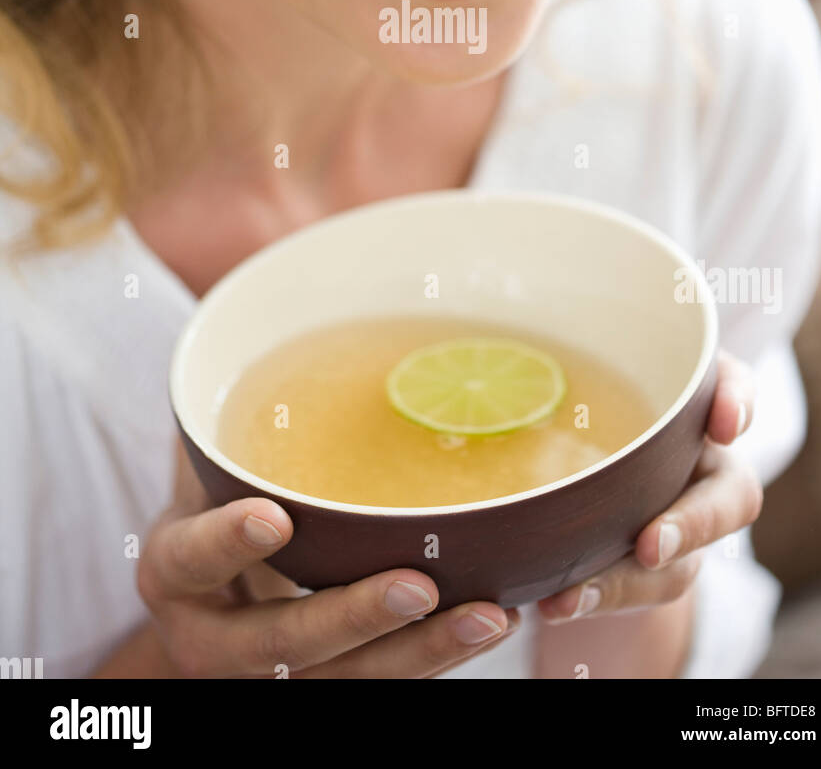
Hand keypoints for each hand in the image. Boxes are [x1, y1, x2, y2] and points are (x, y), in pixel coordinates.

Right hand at [135, 438, 519, 677]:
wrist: (214, 588)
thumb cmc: (223, 492)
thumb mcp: (211, 452)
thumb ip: (235, 404)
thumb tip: (291, 289)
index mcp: (175, 569)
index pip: (189, 559)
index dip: (225, 543)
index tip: (273, 516)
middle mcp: (212, 637)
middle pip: (277, 646)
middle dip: (351, 619)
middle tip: (417, 584)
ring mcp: (270, 673)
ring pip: (343, 681)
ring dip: (419, 651)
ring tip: (488, 613)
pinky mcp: (327, 682)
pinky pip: (383, 680)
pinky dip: (437, 656)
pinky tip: (493, 618)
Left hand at [535, 349, 762, 622]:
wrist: (577, 454)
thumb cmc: (580, 392)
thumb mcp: (577, 362)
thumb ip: (557, 341)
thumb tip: (476, 299)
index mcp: (692, 401)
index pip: (734, 387)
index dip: (737, 402)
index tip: (726, 422)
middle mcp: (701, 463)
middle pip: (729, 499)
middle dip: (693, 524)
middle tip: (650, 544)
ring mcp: (680, 521)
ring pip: (679, 564)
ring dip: (626, 583)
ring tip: (568, 597)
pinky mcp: (649, 567)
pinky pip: (637, 590)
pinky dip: (596, 598)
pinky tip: (555, 602)